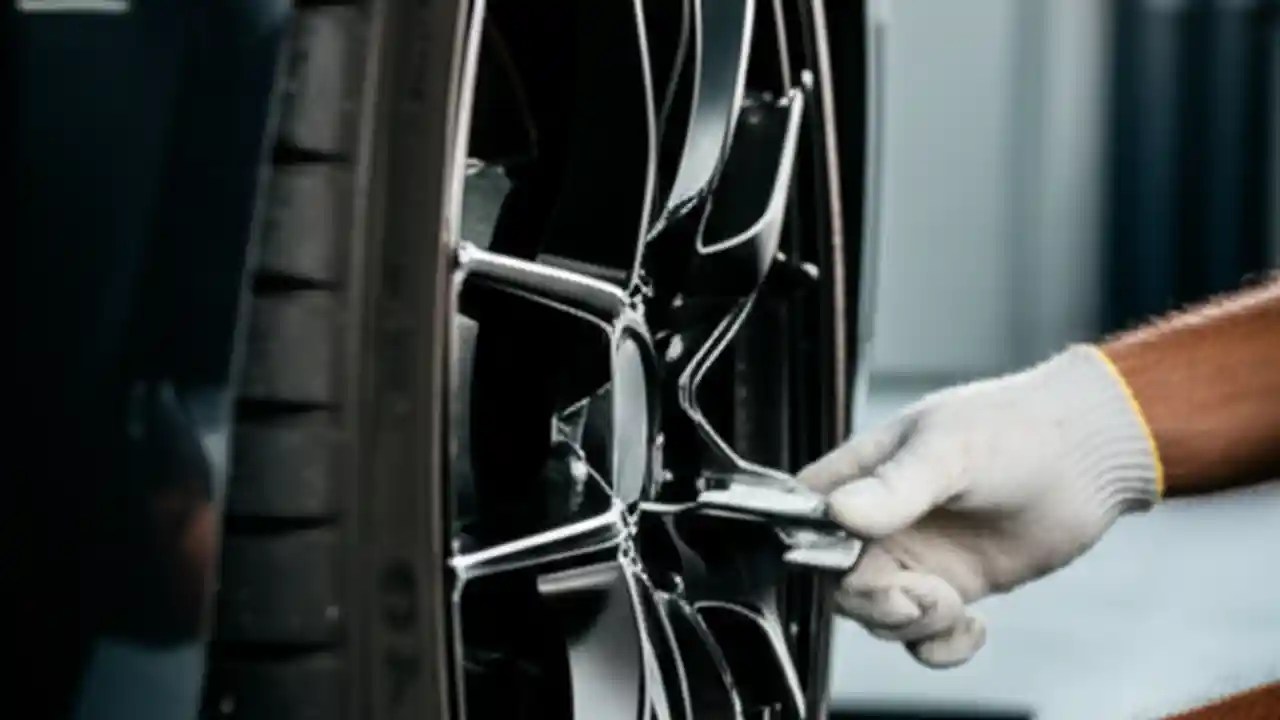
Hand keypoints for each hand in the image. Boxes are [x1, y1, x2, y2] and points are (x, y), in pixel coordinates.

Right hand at [799, 346, 1160, 666]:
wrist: (1090, 456)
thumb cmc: (1014, 428)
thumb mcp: (949, 449)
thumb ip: (894, 486)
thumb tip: (840, 513)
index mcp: (862, 476)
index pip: (807, 520)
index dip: (815, 550)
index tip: (854, 562)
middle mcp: (881, 520)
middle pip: (839, 582)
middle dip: (874, 602)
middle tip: (918, 598)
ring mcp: (916, 557)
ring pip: (880, 616)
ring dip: (913, 624)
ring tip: (954, 605)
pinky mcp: (953, 587)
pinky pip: (925, 634)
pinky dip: (942, 645)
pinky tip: (975, 627)